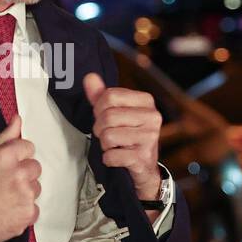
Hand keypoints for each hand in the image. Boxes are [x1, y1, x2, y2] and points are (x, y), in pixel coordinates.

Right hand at [0, 114, 40, 241]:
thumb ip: (4, 138)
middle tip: (4, 185)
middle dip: (23, 174)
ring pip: (36, 188)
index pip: (29, 147)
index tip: (7, 167)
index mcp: (6, 156)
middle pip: (35, 167)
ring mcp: (25, 195)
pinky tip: (7, 212)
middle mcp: (18, 173)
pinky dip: (24, 212)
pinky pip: (35, 209)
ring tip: (4, 200)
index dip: (18, 157)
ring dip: (25, 193)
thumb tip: (18, 120)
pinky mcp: (28, 214)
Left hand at [83, 72, 161, 200]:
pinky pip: (111, 156)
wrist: (145, 165)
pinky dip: (108, 159)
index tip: (104, 117)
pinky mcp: (143, 157)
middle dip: (100, 128)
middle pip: (107, 116)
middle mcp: (152, 117)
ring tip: (115, 145)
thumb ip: (101, 95)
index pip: (109, 96)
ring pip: (108, 136)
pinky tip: (118, 157)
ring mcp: (150, 138)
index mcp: (146, 101)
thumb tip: (89, 77)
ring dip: (104, 145)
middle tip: (107, 134)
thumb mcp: (117, 111)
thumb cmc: (129, 134)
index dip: (99, 108)